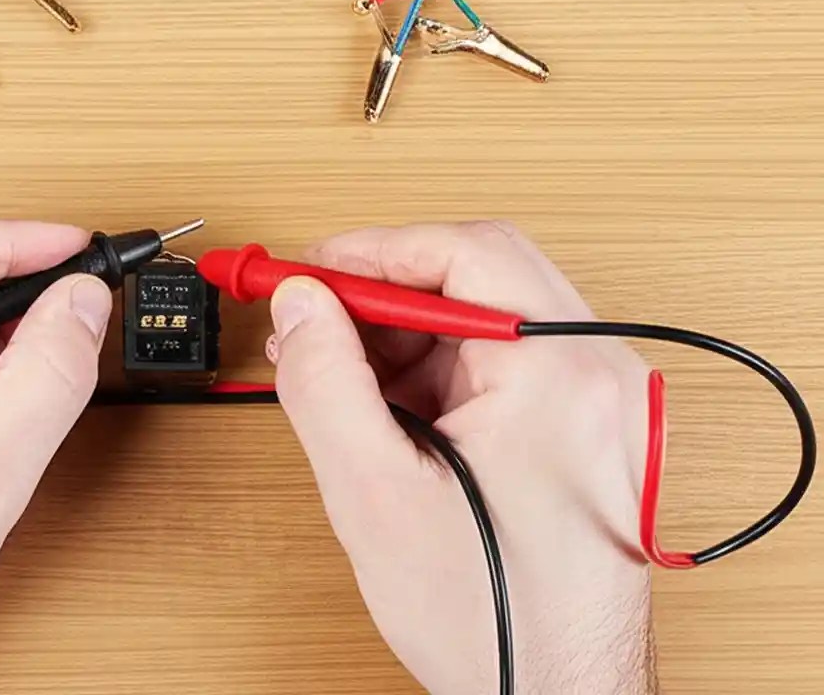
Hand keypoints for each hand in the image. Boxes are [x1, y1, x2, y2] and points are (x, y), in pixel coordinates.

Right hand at [268, 222, 655, 693]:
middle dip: (383, 293)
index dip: (374, 250)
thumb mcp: (376, 495)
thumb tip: (301, 307)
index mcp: (562, 377)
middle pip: (479, 276)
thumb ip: (326, 384)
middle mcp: (599, 375)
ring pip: (484, 320)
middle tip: (315, 316)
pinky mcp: (584, 426)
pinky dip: (436, 370)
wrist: (554, 693)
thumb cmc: (496, 619)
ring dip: (404, 335)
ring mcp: (599, 400)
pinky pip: (500, 364)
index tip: (311, 269)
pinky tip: (384, 404)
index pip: (466, 253)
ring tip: (338, 374)